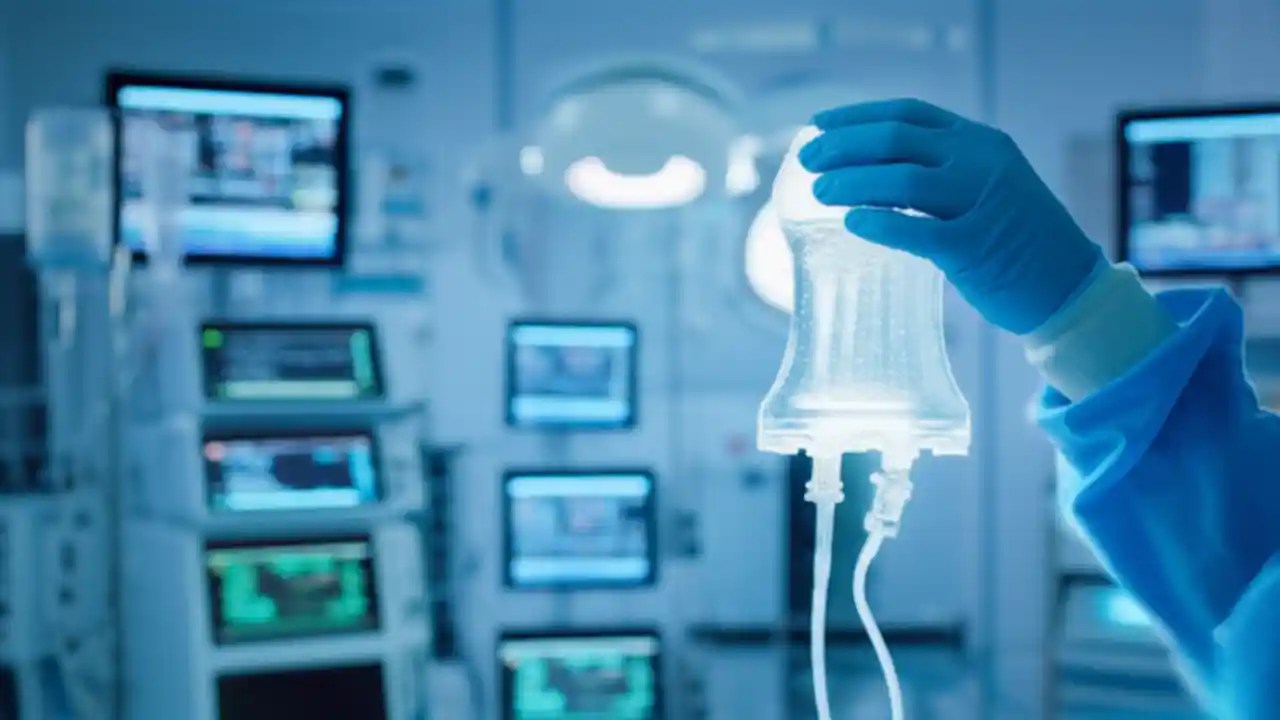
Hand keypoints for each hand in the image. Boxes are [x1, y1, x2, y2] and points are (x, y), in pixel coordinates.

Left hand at [799, 98, 1102, 334]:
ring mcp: (980, 203)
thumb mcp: (986, 185)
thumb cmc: (1016, 241)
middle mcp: (981, 162)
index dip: (858, 117)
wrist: (1069, 286)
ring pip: (902, 181)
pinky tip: (852, 222)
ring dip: (852, 182)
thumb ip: (940, 172)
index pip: (908, 113)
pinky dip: (880, 223)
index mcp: (980, 142)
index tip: (820, 124)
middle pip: (897, 141)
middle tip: (808, 159)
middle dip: (844, 146)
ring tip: (819, 191)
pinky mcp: (975, 248)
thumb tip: (866, 173)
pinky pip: (917, 231)